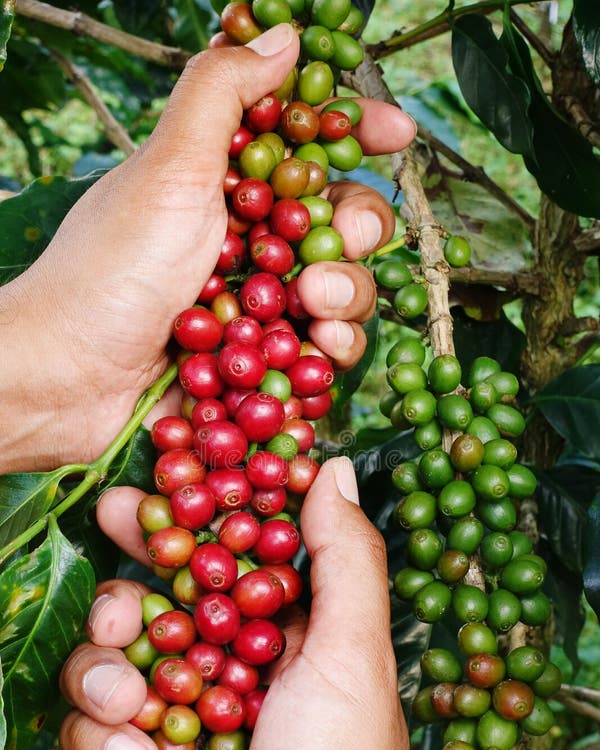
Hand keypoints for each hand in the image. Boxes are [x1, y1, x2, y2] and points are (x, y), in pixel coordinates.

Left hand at [0, 24, 415, 473]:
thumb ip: (223, 95)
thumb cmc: (109, 270)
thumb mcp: (167, 168)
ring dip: (345, 296)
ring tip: (314, 309)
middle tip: (336, 247)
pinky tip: (317, 352)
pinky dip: (330, 350)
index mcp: (227, 183)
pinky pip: (323, 351)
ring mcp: (258, 302)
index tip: (396, 133)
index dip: (355, 134)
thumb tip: (286, 39)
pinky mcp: (261, 359)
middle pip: (343, 220)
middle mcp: (249, 238)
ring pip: (344, 289)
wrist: (68, 379)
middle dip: (357, 231)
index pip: (307, 146)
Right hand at [59, 458, 407, 749]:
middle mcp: (237, 668)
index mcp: (295, 638)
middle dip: (145, 552)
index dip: (216, 507)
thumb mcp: (351, 660)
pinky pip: (96, 719)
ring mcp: (184, 712)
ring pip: (121, 646)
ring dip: (112, 660)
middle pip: (175, 586)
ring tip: (127, 692)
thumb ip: (344, 559)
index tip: (186, 466)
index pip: (246, 552)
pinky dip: (106, 735)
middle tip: (118, 512)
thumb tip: (332, 467)